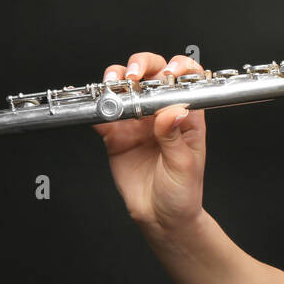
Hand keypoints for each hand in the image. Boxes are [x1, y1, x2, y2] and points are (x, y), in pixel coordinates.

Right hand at [92, 51, 207, 231]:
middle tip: (134, 76)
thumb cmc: (183, 192)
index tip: (169, 72)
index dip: (179, 68)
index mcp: (186, 115)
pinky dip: (97, 108)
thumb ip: (175, 138)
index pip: (186, 80)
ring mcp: (137, 121)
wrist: (161, 218)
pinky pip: (103, 115)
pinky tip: (97, 109)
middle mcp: (161, 112)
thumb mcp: (185, 166)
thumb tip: (171, 111)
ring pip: (125, 88)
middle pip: (152, 74)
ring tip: (113, 87)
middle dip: (142, 65)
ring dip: (116, 80)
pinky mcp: (116, 135)